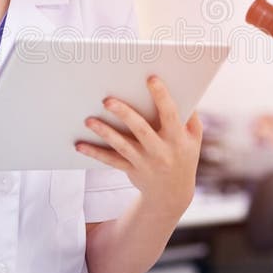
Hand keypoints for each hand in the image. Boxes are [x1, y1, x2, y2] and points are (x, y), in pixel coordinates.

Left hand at [77, 76, 202, 217]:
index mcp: (177, 139)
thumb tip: (181, 88)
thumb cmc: (184, 156)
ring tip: (89, 121)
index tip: (151, 78)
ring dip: (104, 132)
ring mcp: (144, 161)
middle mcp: (160, 151)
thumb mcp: (194, 138)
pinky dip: (94, 153)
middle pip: (141, 130)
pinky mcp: (130, 169)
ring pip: (122, 145)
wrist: (172, 193)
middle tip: (108, 101)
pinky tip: (79, 145)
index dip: (162, 96)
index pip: (170, 115)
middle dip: (124, 114)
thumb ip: (189, 116)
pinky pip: (111, 160)